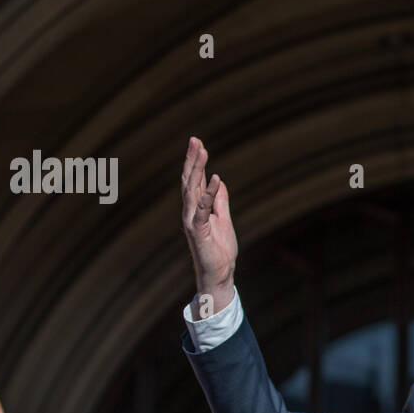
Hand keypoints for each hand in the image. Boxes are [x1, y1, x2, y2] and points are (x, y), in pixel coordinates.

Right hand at [181, 136, 237, 315]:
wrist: (220, 273)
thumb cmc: (220, 249)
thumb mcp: (224, 219)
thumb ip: (220, 201)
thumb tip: (218, 181)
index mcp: (196, 208)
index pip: (195, 180)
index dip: (196, 162)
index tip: (198, 143)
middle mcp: (191, 211)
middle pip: (190, 180)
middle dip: (192, 159)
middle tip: (194, 139)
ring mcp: (192, 220)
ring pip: (192, 189)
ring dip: (197, 169)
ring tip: (202, 151)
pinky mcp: (198, 230)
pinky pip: (204, 208)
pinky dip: (210, 192)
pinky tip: (215, 178)